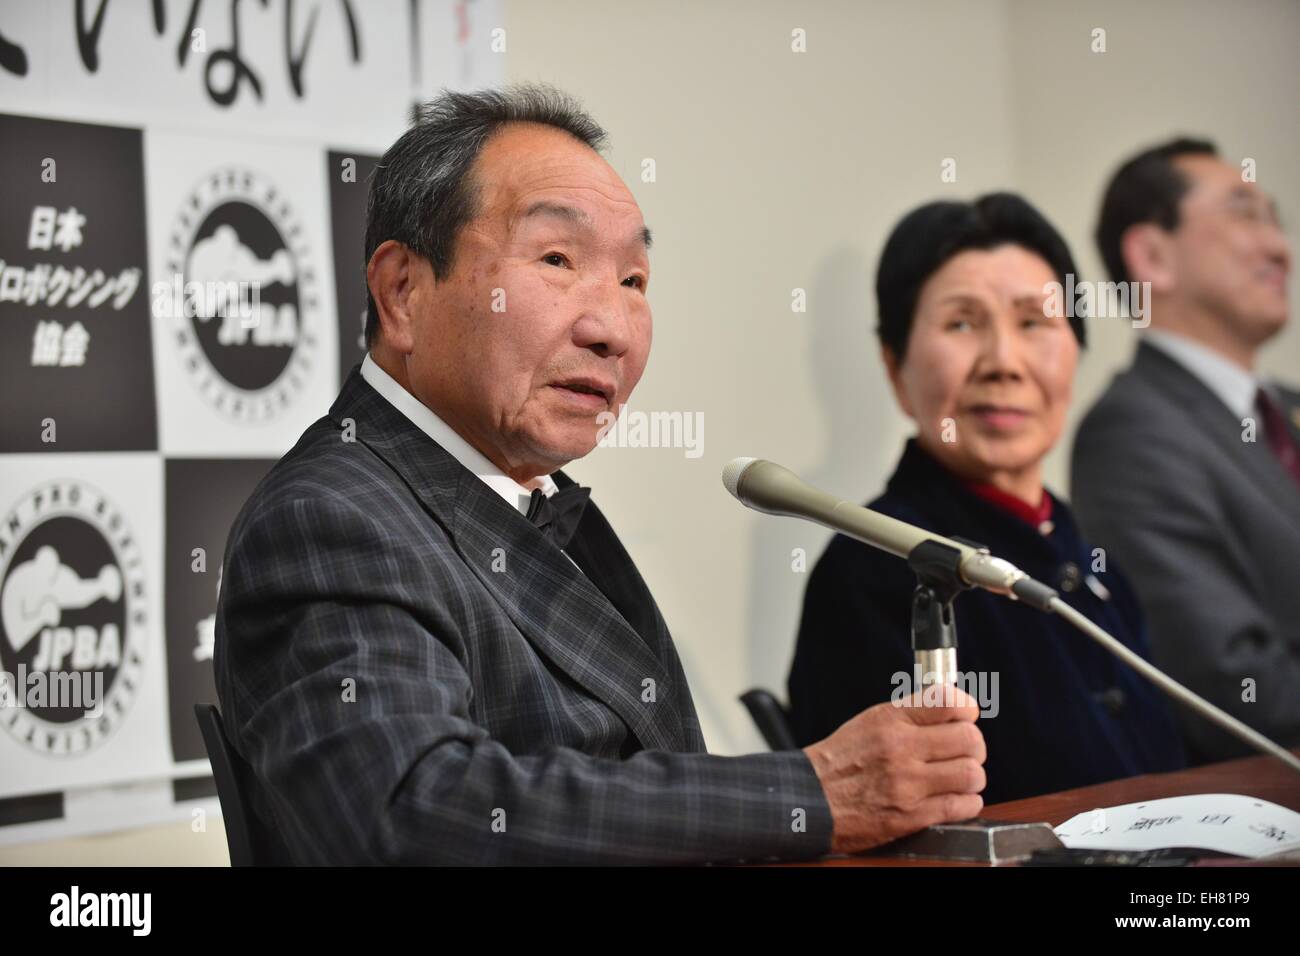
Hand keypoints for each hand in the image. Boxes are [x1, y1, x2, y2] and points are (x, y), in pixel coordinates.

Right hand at [802, 685, 986, 854]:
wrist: (809, 800)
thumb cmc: (839, 762)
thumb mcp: (869, 723)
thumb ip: (909, 716)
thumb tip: (949, 709)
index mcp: (889, 721)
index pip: (948, 703)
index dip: (967, 710)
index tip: (966, 717)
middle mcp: (900, 749)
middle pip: (969, 739)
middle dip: (973, 746)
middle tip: (965, 752)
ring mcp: (907, 785)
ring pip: (971, 774)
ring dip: (972, 776)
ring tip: (960, 778)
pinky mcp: (911, 817)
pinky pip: (962, 806)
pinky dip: (967, 801)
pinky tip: (955, 798)